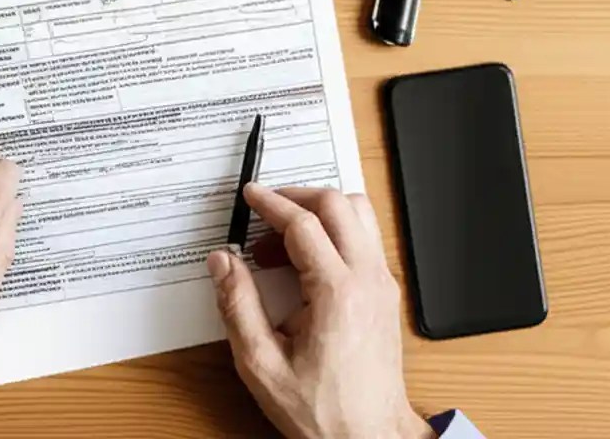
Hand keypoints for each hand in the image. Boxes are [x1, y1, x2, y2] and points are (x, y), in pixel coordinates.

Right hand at [206, 185, 432, 438]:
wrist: (370, 437)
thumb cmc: (323, 410)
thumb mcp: (262, 364)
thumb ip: (238, 306)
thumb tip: (222, 262)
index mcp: (338, 293)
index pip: (304, 223)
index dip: (271, 203)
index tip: (250, 196)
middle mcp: (369, 280)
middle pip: (339, 204)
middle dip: (297, 196)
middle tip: (264, 210)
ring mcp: (383, 285)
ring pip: (360, 215)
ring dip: (321, 212)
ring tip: (282, 238)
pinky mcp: (387, 294)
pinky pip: (365, 240)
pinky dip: (335, 232)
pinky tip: (305, 261)